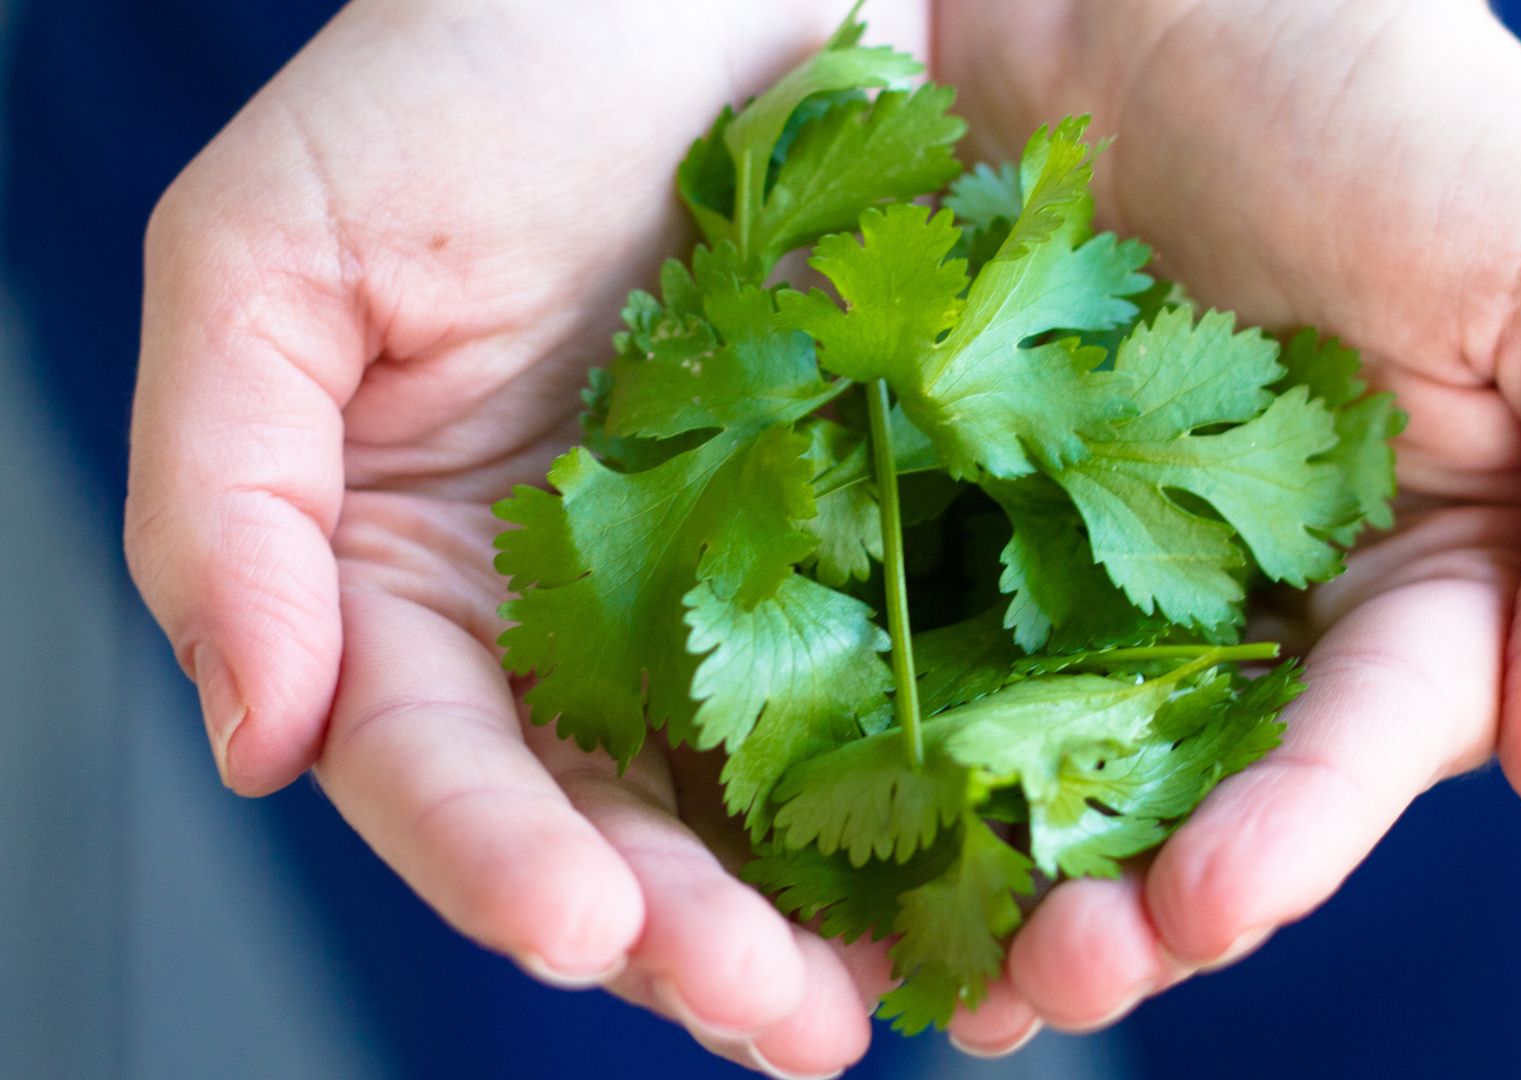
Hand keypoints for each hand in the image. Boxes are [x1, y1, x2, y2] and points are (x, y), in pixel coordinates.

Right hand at [126, 2, 930, 1073]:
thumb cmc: (477, 67)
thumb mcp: (274, 255)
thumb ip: (220, 502)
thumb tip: (255, 738)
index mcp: (413, 574)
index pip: (438, 763)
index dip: (496, 857)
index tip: (579, 923)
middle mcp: (569, 612)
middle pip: (609, 820)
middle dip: (682, 935)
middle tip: (784, 1022)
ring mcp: (727, 588)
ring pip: (757, 797)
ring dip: (811, 914)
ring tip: (877, 1003)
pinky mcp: (872, 542)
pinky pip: (895, 690)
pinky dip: (923, 790)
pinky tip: (978, 865)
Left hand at [932, 0, 1520, 1050]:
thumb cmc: (1403, 105)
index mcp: (1412, 573)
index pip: (1365, 740)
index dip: (1296, 832)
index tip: (1213, 900)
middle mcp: (1249, 598)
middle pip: (1195, 794)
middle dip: (1134, 905)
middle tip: (1055, 981)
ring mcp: (1084, 564)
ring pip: (1048, 763)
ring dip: (1001, 879)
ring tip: (946, 974)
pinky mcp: (945, 512)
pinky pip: (909, 653)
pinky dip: (882, 752)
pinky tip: (834, 834)